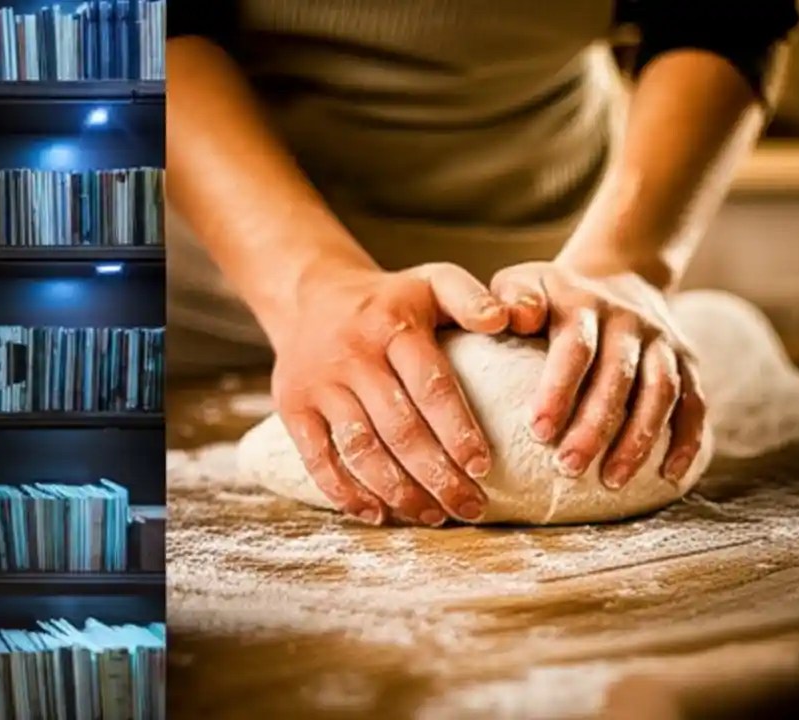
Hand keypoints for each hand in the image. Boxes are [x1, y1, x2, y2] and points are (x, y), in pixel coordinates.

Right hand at [271, 262, 509, 525]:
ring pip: (361, 450)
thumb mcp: (430, 281)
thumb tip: (505, 320)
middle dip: (437, 476)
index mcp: (392, 325)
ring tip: (433, 516)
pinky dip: (346, 493)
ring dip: (398, 492)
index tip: (483, 469)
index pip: (430, 386)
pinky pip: (318, 459)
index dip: (458, 432)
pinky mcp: (293, 407)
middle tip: (471, 508)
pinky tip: (378, 514)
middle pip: (399, 428)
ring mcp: (319, 384)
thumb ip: (470, 297)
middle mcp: (353, 355)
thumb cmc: (388, 301)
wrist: (309, 294)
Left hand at [490, 262, 705, 487]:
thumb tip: (506, 318)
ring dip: (638, 439)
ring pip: (660, 393)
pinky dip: (687, 439)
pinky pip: (695, 402)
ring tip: (611, 480)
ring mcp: (663, 340)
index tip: (537, 431)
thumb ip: (509, 299)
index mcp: (583, 303)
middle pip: (618, 377)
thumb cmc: (551, 293)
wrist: (617, 270)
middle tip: (568, 468)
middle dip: (594, 426)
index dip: (559, 390)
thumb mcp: (523, 282)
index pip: (575, 349)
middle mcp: (629, 319)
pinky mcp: (687, 360)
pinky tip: (669, 475)